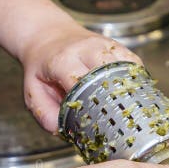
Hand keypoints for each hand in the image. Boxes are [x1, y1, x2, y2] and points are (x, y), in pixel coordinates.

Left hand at [19, 19, 141, 131]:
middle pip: (108, 73)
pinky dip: (136, 78)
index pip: (82, 82)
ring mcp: (102, 44)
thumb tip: (63, 132)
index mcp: (63, 61)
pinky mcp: (115, 44)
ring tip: (131, 109)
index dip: (91, 103)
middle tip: (120, 120)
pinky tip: (135, 93)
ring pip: (124, 66)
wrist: (47, 35)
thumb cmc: (41, 67)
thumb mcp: (32, 91)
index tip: (97, 122)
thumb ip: (44, 114)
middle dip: (115, 97)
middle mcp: (85, 49)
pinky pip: (132, 61)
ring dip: (129, 88)